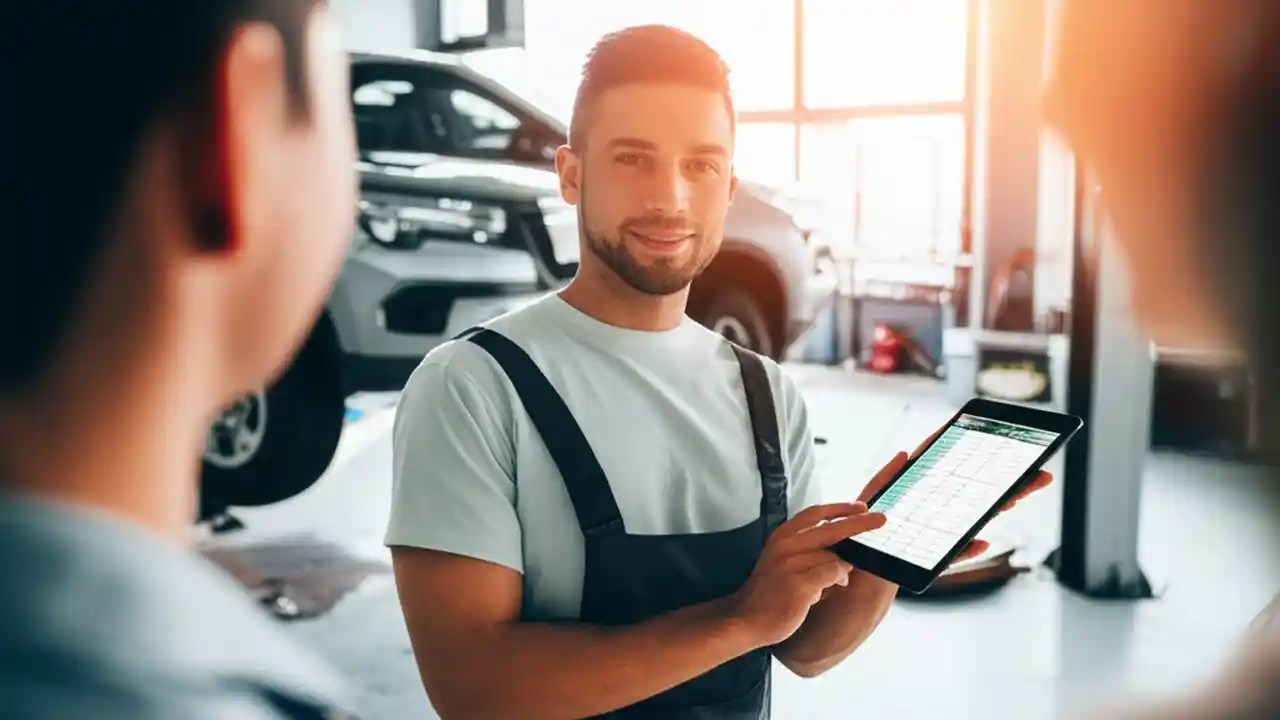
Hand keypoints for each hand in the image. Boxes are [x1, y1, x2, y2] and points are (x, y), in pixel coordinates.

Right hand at [728, 503, 885, 646]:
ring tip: (833, 584)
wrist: (746, 618)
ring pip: (835, 557)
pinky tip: (823, 592)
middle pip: (832, 528)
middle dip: (860, 523)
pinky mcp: (800, 584)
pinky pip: (833, 575)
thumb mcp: (783, 561)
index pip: (815, 514)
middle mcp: (786, 545)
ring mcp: (792, 564)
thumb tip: (844, 551)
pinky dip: (836, 581)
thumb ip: (808, 550)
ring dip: (842, 569)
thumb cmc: (770, 591)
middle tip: (881, 519)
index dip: (839, 508)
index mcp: (782, 536)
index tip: (861, 506)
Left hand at [856, 427, 1055, 564]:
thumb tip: (905, 452)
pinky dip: (966, 552)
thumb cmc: (862, 534)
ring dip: (995, 509)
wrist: (856, 573)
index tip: (1006, 443)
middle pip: (979, 494)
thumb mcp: (868, 500)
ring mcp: (940, 538)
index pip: (958, 472)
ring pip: (974, 521)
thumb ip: (885, 478)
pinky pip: (952, 557)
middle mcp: (939, 515)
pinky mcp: (931, 561)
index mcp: (926, 495)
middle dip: (1010, 483)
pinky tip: (982, 544)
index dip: (981, 458)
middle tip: (1040, 473)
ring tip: (1016, 497)